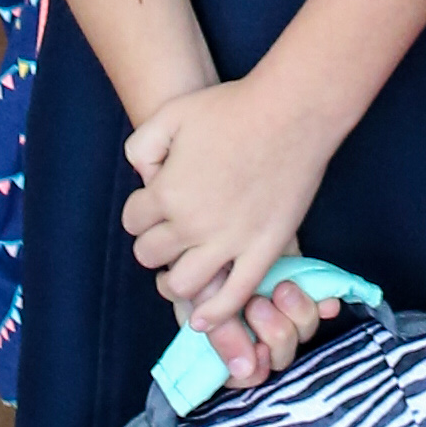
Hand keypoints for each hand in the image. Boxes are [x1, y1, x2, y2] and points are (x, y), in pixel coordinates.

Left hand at [122, 70, 338, 337]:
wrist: (292, 112)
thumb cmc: (232, 108)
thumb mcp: (171, 113)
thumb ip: (142, 146)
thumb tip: (142, 177)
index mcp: (166, 193)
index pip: (133, 222)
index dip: (141, 213)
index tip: (155, 205)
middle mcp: (191, 224)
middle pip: (151, 255)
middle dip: (154, 245)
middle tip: (168, 235)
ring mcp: (229, 241)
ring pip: (184, 284)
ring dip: (174, 282)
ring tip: (179, 273)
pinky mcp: (263, 250)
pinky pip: (234, 295)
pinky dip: (214, 313)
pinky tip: (203, 318)